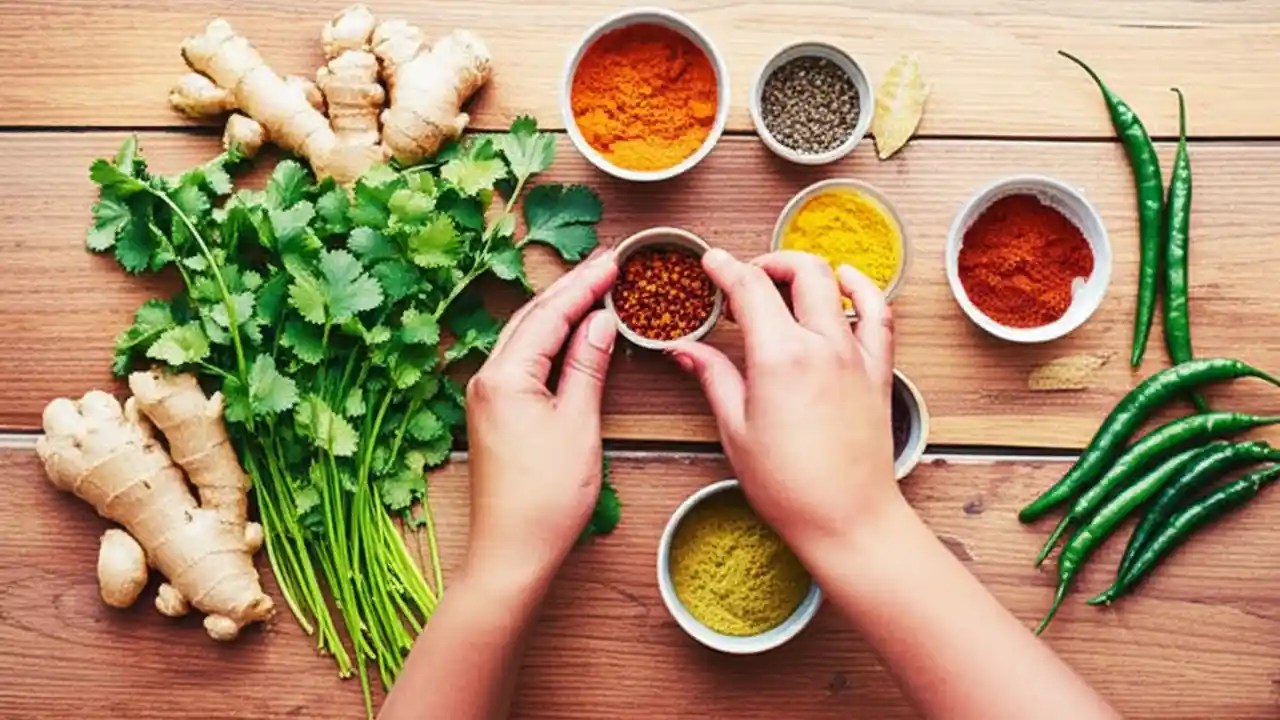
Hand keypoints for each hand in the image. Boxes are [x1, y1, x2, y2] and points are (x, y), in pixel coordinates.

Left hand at [463, 250, 617, 585]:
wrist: (512, 552)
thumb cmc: (546, 497)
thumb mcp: (579, 424)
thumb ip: (588, 366)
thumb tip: (600, 321)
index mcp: (505, 376)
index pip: (550, 315)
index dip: (584, 286)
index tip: (613, 263)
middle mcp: (486, 379)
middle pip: (531, 317)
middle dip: (569, 289)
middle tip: (604, 265)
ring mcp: (485, 397)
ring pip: (524, 337)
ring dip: (557, 311)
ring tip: (590, 287)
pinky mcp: (492, 415)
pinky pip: (521, 361)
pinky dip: (547, 340)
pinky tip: (568, 335)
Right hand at [670, 249, 900, 561]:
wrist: (847, 519)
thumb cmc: (789, 486)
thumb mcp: (736, 429)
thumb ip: (713, 376)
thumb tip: (685, 349)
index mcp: (779, 357)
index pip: (750, 287)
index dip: (725, 268)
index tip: (711, 263)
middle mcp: (822, 346)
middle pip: (799, 271)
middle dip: (767, 263)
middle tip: (744, 281)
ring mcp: (856, 355)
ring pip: (836, 283)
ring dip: (807, 271)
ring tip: (785, 283)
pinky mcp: (878, 371)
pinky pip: (879, 314)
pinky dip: (862, 289)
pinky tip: (846, 284)